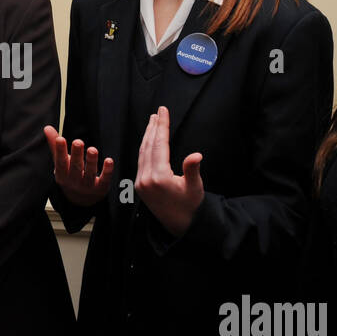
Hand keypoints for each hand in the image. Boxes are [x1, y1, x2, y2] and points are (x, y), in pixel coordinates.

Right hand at [44, 126, 113, 206]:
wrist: (81, 200)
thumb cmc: (70, 176)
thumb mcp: (61, 163)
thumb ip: (56, 145)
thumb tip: (47, 127)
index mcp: (62, 174)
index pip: (60, 162)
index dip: (60, 151)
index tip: (60, 139)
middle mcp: (74, 181)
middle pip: (76, 167)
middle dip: (77, 155)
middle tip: (78, 142)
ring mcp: (88, 186)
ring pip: (90, 173)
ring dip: (91, 161)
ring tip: (92, 149)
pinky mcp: (101, 188)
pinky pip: (104, 179)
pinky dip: (107, 171)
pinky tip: (109, 161)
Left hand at [135, 106, 204, 237]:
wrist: (178, 225)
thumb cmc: (190, 206)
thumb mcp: (195, 188)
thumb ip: (192, 170)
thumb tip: (196, 155)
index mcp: (159, 177)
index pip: (159, 144)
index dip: (162, 126)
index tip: (163, 110)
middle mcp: (145, 178)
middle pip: (148, 146)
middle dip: (153, 127)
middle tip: (158, 111)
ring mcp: (140, 182)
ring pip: (142, 152)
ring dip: (148, 135)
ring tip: (153, 121)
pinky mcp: (140, 185)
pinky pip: (141, 160)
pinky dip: (145, 147)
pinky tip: (149, 140)